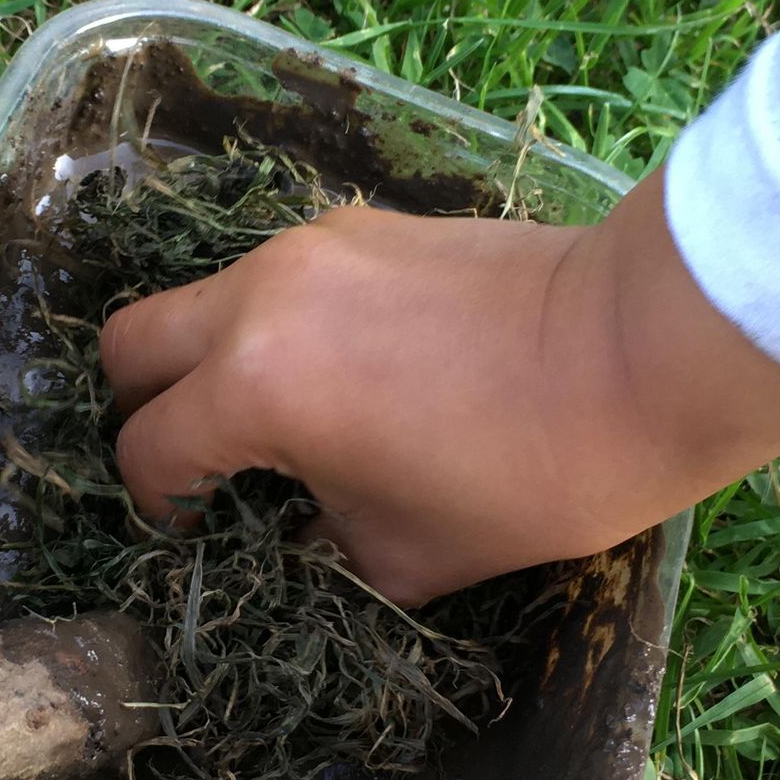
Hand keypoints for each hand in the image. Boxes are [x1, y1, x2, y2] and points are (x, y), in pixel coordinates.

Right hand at [99, 167, 779, 605]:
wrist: (647, 352)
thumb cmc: (533, 472)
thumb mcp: (408, 554)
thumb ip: (317, 548)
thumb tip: (289, 537)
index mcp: (257, 383)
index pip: (148, 449)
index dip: (159, 511)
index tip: (196, 540)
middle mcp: (262, 295)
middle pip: (132, 343)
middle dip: (145, 412)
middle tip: (200, 468)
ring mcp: (314, 245)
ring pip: (205, 299)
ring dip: (212, 362)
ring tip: (278, 424)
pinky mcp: (367, 224)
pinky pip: (280, 277)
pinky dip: (277, 325)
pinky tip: (344, 374)